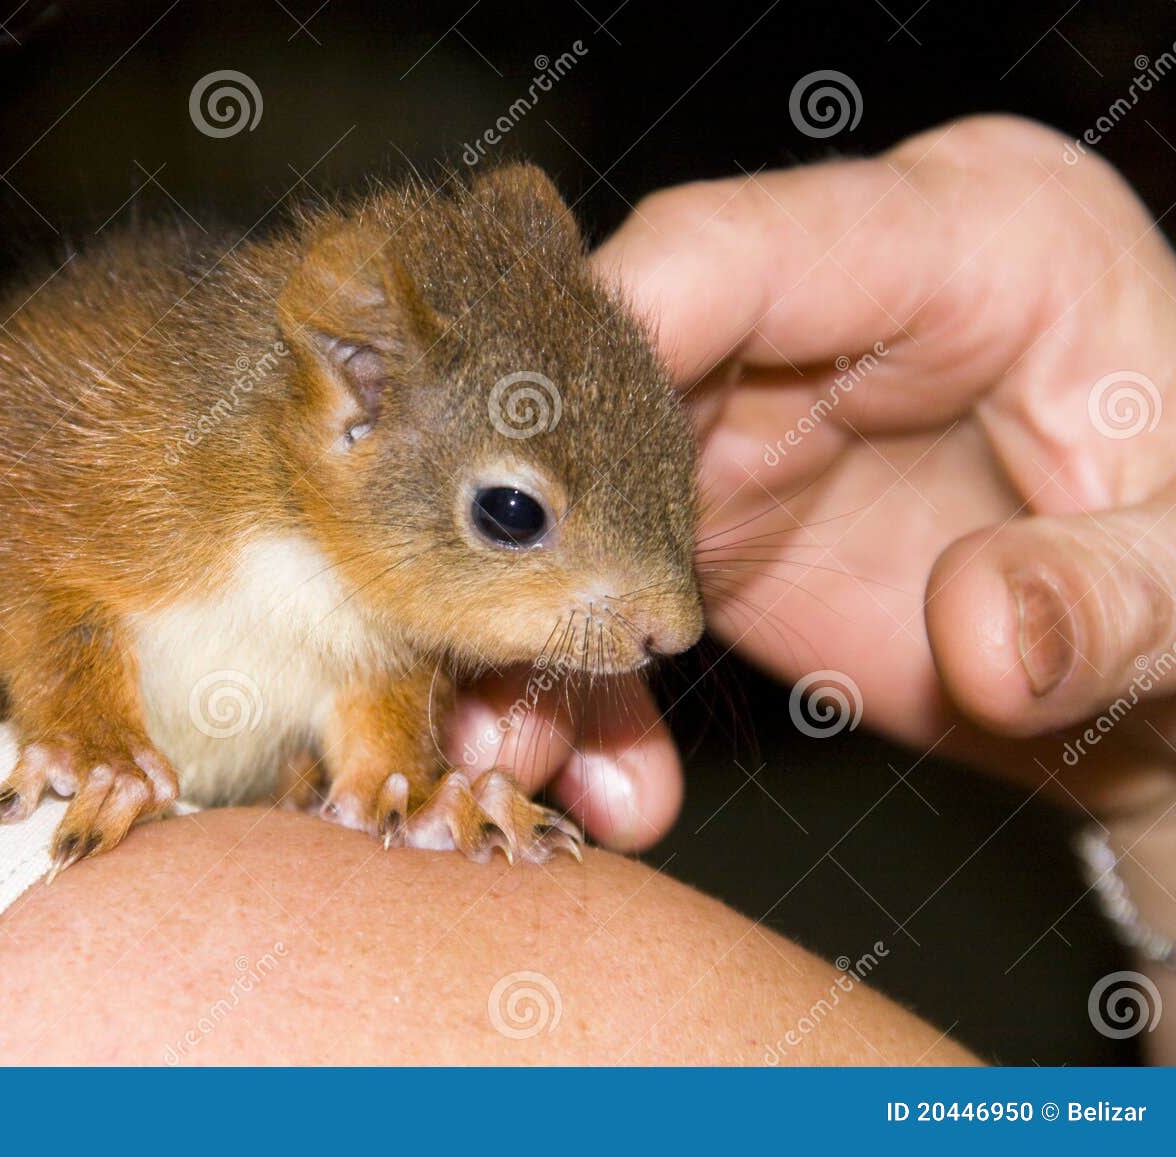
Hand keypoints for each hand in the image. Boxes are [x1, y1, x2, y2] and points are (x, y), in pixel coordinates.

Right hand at [453, 115, 1175, 854]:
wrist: (1159, 664)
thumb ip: (1106, 600)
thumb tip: (987, 634)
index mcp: (961, 243)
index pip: (729, 250)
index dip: (605, 347)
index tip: (523, 472)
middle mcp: (825, 315)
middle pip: (610, 374)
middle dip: (535, 523)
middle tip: (490, 654)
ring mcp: (753, 418)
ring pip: (576, 496)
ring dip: (531, 630)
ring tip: (520, 750)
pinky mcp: (712, 521)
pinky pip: (606, 593)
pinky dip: (590, 692)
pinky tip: (612, 783)